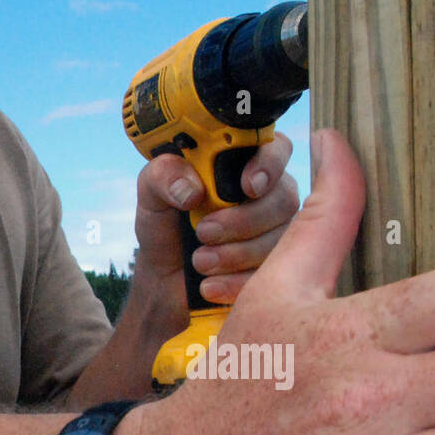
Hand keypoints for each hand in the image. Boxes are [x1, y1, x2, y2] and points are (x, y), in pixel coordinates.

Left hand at [133, 132, 299, 301]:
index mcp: (242, 164)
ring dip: (237, 254)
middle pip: (283, 198)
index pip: (276, 148)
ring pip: (280, 238)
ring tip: (200, 262)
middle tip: (204, 232)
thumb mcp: (151, 195)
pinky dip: (238, 281)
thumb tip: (192, 187)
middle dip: (243, 220)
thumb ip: (162, 175)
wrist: (164, 277)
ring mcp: (276, 231)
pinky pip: (274, 273)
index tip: (247, 187)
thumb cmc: (165, 225)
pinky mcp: (275, 266)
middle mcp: (268, 194)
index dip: (269, 164)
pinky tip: (212, 285)